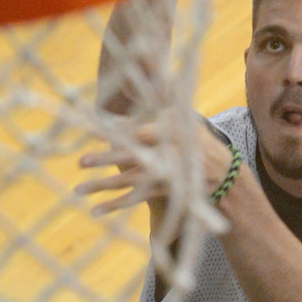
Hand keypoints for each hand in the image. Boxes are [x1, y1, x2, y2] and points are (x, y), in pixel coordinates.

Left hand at [77, 121, 234, 215]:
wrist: (222, 173)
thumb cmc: (196, 140)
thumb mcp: (184, 120)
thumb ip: (161, 108)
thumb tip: (139, 92)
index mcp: (171, 133)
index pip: (140, 130)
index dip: (118, 130)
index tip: (93, 129)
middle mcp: (167, 155)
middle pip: (131, 157)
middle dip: (105, 159)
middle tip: (81, 161)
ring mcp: (165, 176)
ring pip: (129, 182)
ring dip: (102, 186)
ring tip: (79, 190)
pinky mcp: (164, 193)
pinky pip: (135, 200)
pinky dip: (115, 205)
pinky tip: (96, 210)